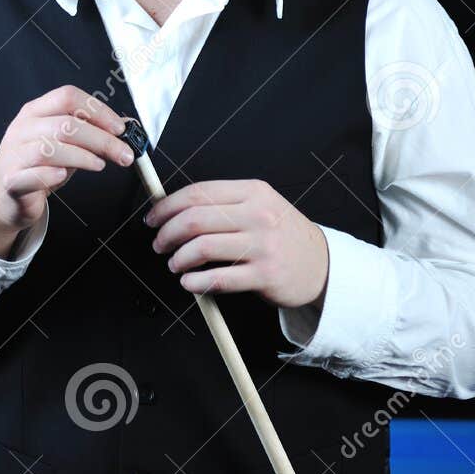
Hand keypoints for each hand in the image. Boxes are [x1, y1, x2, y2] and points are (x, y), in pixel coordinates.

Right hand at [0, 86, 133, 258]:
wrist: (3, 195)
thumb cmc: (38, 166)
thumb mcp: (64, 144)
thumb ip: (89, 133)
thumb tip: (125, 126)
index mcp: (35, 112)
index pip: (67, 97)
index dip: (98, 110)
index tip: (120, 128)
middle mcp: (22, 129)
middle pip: (66, 124)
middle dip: (102, 139)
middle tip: (124, 154)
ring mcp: (14, 154)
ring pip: (52, 148)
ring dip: (84, 157)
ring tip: (100, 165)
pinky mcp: (11, 181)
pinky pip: (34, 174)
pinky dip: (53, 174)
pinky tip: (65, 175)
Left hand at [145, 178, 329, 308]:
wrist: (321, 264)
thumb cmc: (281, 234)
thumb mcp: (259, 206)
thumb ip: (223, 204)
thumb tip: (172, 208)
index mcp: (253, 192)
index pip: (198, 192)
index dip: (167, 205)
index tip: (153, 217)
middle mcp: (258, 214)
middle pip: (194, 219)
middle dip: (167, 233)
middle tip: (159, 244)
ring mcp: (263, 245)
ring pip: (202, 248)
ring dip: (178, 258)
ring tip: (175, 264)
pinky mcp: (265, 275)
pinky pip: (218, 278)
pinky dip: (195, 281)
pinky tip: (188, 282)